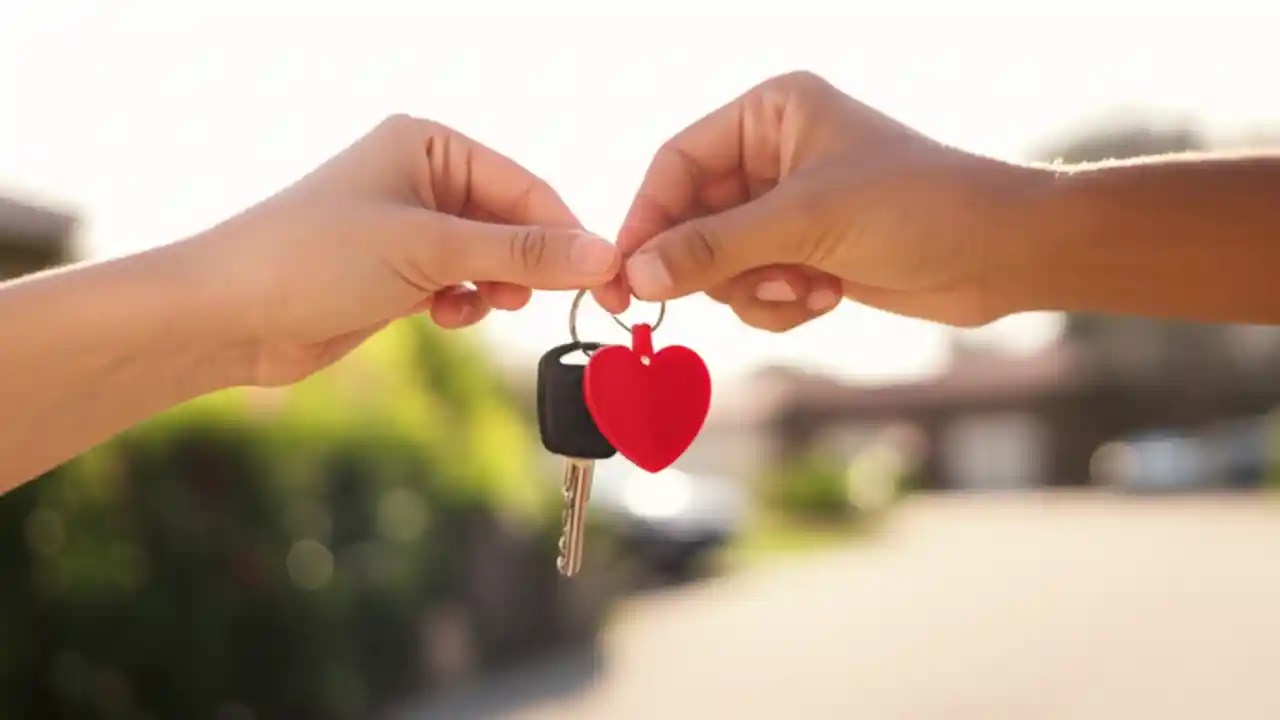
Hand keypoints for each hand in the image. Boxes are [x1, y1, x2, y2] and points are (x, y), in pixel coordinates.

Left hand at [202, 115, 618, 384]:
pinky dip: (464, 303)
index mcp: (428, 144)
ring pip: (490, 259)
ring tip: (486, 306)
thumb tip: (603, 254)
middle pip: (512, 224)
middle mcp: (421, 178)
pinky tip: (445, 315)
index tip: (608, 279)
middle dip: (531, 266)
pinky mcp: (397, 273)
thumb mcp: (429, 251)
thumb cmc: (314, 259)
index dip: (570, 234)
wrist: (227, 315)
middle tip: (563, 306)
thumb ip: (520, 254)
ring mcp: (409, 228)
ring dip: (497, 288)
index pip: (526, 187)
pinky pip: (460, 285)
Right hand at [596, 71, 1035, 330]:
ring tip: (804, 288)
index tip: (623, 276)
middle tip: (732, 291)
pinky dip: (778, 304)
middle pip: (691, 219)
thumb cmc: (919, 207)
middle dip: (714, 265)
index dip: (646, 220)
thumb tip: (637, 274)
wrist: (1002, 253)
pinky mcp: (806, 251)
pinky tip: (825, 297)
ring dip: (754, 289)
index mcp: (770, 113)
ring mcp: (788, 207)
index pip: (675, 164)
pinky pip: (753, 288)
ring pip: (719, 263)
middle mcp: (773, 154)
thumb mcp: (806, 223)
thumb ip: (713, 248)